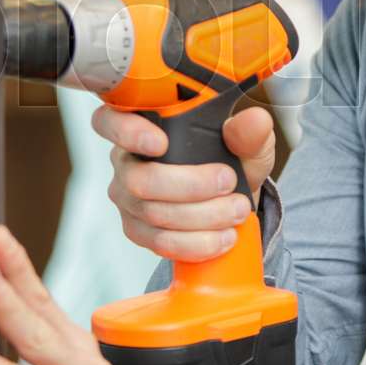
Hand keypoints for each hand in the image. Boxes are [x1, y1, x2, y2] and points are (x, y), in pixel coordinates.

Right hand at [91, 105, 273, 262]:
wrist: (232, 200)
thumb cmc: (230, 161)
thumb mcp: (248, 143)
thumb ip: (250, 133)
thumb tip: (255, 121)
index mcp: (143, 126)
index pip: (110, 122)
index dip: (128, 133)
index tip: (161, 143)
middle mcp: (127, 161)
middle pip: (140, 180)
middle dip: (191, 186)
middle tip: (228, 182)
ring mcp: (128, 198)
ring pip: (154, 214)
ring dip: (202, 217)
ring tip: (237, 211)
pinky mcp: (138, 230)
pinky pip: (160, 242)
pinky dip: (197, 243)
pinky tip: (222, 237)